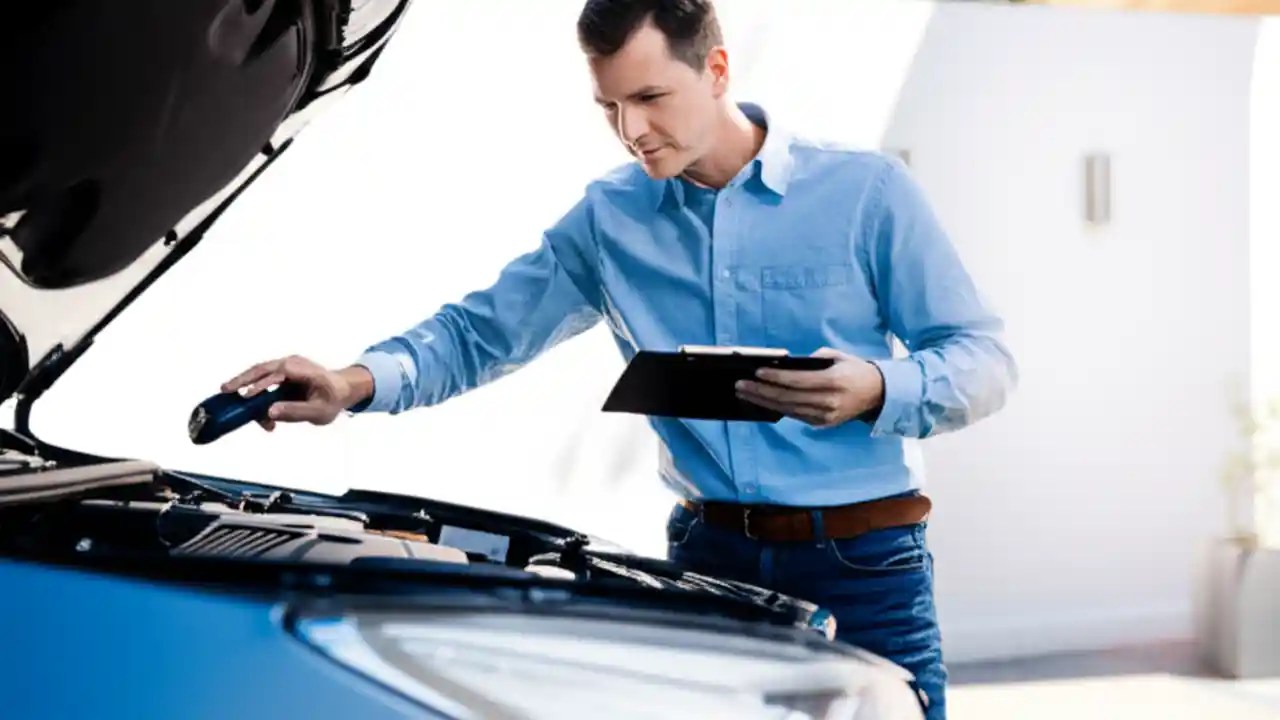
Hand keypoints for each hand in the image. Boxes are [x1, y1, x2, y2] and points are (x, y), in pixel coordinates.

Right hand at [220, 355, 369, 430]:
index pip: (279, 373)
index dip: (261, 383)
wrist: (340, 390)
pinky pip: (263, 382)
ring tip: (233, 400)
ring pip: (259, 375)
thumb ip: (295, 412)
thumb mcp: (318, 411)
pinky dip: (255, 393)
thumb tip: (270, 412)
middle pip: (262, 369)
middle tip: (225, 390)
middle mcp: (291, 364)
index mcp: (303, 369)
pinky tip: (255, 412)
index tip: (247, 396)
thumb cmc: (332, 398)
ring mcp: (284, 367)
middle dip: (242, 380)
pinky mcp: (280, 375)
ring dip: (246, 387)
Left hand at [734, 347, 884, 427]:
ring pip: (787, 409)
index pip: (797, 381)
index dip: (775, 377)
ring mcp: (825, 416)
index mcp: (833, 382)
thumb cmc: (855, 370)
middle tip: (740, 384)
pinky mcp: (822, 424)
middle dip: (761, 391)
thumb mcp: (838, 356)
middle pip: (787, 398)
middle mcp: (828, 402)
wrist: (878, 395)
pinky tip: (761, 402)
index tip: (756, 371)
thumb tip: (787, 364)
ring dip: (763, 401)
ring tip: (744, 393)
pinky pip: (794, 415)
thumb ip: (814, 359)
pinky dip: (776, 408)